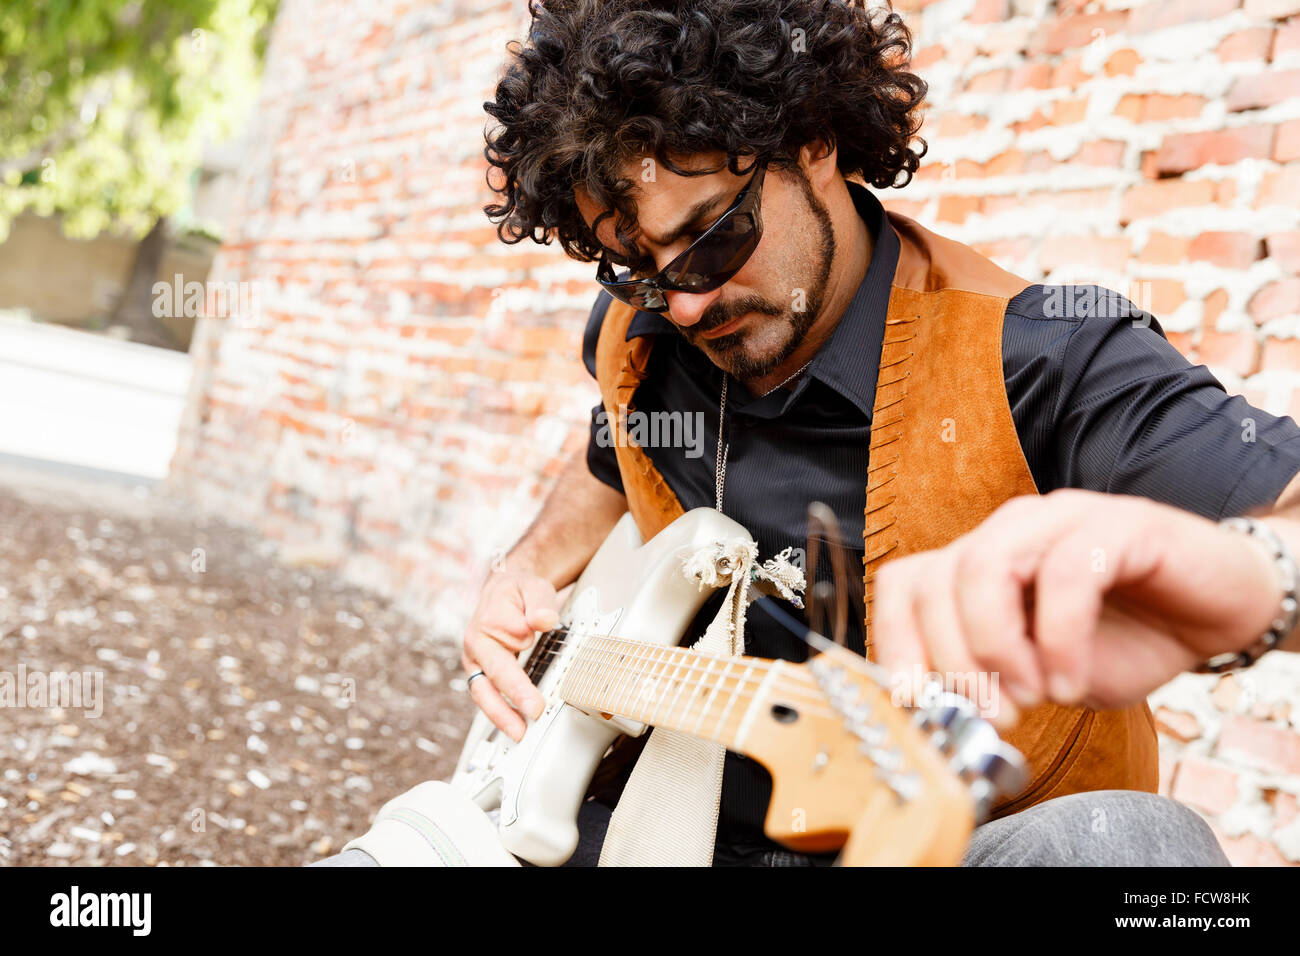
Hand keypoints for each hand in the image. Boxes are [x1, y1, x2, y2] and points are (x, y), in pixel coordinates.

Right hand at [460, 568, 559, 741]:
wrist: (502, 594)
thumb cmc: (517, 592)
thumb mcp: (532, 587)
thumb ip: (539, 602)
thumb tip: (542, 620)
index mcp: (487, 622)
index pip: (512, 637)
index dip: (526, 639)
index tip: (539, 645)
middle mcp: (476, 646)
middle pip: (490, 675)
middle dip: (512, 697)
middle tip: (533, 713)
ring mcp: (477, 663)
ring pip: (483, 694)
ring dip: (501, 716)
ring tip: (519, 733)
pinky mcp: (482, 675)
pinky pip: (489, 697)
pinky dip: (500, 714)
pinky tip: (515, 727)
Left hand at [871, 489, 1286, 726]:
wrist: (1220, 613)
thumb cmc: (1128, 641)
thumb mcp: (1042, 675)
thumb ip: (990, 680)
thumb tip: (937, 711)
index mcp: (980, 562)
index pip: (903, 584)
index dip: (897, 645)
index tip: (921, 706)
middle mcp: (1010, 531)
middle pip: (937, 581)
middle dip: (953, 662)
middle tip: (995, 714)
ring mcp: (1062, 517)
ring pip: (986, 567)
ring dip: (997, 647)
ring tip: (1034, 697)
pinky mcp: (1121, 522)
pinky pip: (1067, 572)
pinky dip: (1059, 639)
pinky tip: (1073, 682)